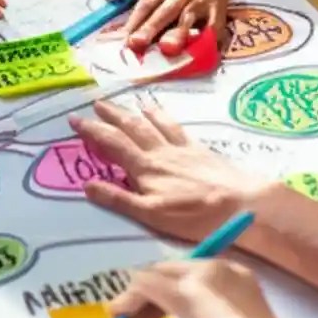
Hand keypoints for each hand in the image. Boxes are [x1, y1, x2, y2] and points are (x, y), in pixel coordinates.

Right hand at [69, 100, 276, 242]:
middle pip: (131, 128)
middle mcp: (160, 153)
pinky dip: (163, 116)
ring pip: (153, 123)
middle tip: (95, 103)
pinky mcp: (200, 150)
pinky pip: (176, 127)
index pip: (113, 145)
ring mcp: (181, 149)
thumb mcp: (150, 215)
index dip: (93, 131)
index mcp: (145, 169)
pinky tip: (160, 112)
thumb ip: (118, 199)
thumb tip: (87, 185)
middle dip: (111, 116)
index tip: (75, 119)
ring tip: (125, 101)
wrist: (242, 204)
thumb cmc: (195, 217)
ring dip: (135, 111)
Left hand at [103, 0, 246, 54]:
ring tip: (168, 49)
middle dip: (150, 29)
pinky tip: (202, 52)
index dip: (133, 20)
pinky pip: (215, 26)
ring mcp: (201, 0)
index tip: (120, 37)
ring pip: (188, 20)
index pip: (146, 3)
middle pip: (164, 13)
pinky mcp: (219, 6)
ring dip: (178, 35)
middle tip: (137, 44)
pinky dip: (210, 39)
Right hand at [109, 259, 283, 317]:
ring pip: (181, 292)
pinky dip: (172, 312)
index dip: (134, 289)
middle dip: (143, 296)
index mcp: (215, 267)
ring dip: (154, 305)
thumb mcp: (192, 305)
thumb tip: (132, 280)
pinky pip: (194, 306)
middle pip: (171, 278)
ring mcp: (233, 297)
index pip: (162, 270)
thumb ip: (159, 287)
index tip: (114, 313)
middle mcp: (225, 274)